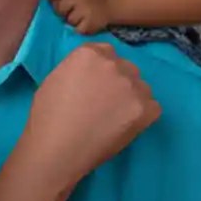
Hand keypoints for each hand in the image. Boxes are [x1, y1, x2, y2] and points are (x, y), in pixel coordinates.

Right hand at [27, 43, 159, 183]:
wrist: (58, 148)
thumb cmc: (48, 116)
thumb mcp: (56, 78)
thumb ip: (77, 68)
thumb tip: (91, 73)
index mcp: (89, 54)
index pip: (104, 51)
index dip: (100, 69)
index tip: (95, 83)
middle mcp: (114, 65)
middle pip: (125, 67)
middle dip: (117, 81)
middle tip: (104, 101)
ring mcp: (132, 87)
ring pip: (141, 86)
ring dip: (131, 96)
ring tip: (115, 116)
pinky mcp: (146, 110)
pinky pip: (152, 106)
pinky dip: (143, 114)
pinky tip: (125, 124)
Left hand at [48, 0, 111, 33]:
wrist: (113, 3)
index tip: (55, 0)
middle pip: (58, 8)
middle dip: (63, 11)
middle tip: (73, 10)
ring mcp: (84, 11)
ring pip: (68, 20)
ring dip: (73, 20)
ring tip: (82, 16)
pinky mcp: (89, 24)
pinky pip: (77, 30)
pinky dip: (80, 29)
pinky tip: (86, 23)